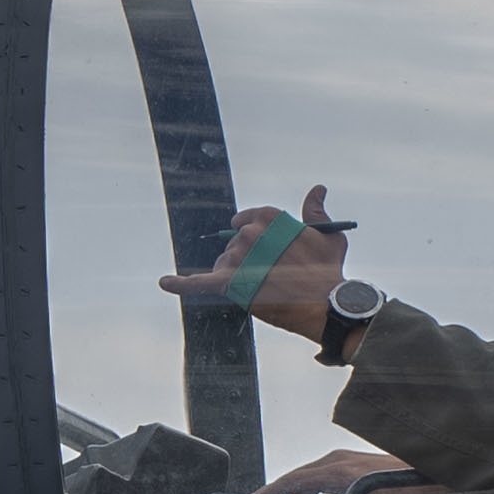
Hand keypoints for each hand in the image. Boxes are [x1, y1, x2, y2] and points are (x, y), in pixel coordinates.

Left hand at [159, 185, 347, 343]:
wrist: (325, 304)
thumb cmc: (329, 270)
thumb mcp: (328, 234)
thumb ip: (315, 210)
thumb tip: (317, 188)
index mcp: (269, 217)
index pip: (247, 220)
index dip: (252, 232)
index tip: (257, 241)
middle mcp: (249, 233)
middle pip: (235, 243)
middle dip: (247, 257)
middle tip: (272, 272)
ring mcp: (238, 258)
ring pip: (223, 264)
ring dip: (235, 273)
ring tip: (264, 286)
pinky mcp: (229, 284)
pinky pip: (197, 283)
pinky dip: (180, 284)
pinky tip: (164, 283)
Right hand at [259, 448, 418, 493]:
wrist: (437, 477)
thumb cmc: (413, 493)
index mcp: (341, 470)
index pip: (294, 479)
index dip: (270, 491)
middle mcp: (342, 460)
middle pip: (298, 475)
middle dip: (277, 490)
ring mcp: (350, 459)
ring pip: (310, 474)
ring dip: (294, 490)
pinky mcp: (357, 463)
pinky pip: (323, 474)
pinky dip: (309, 487)